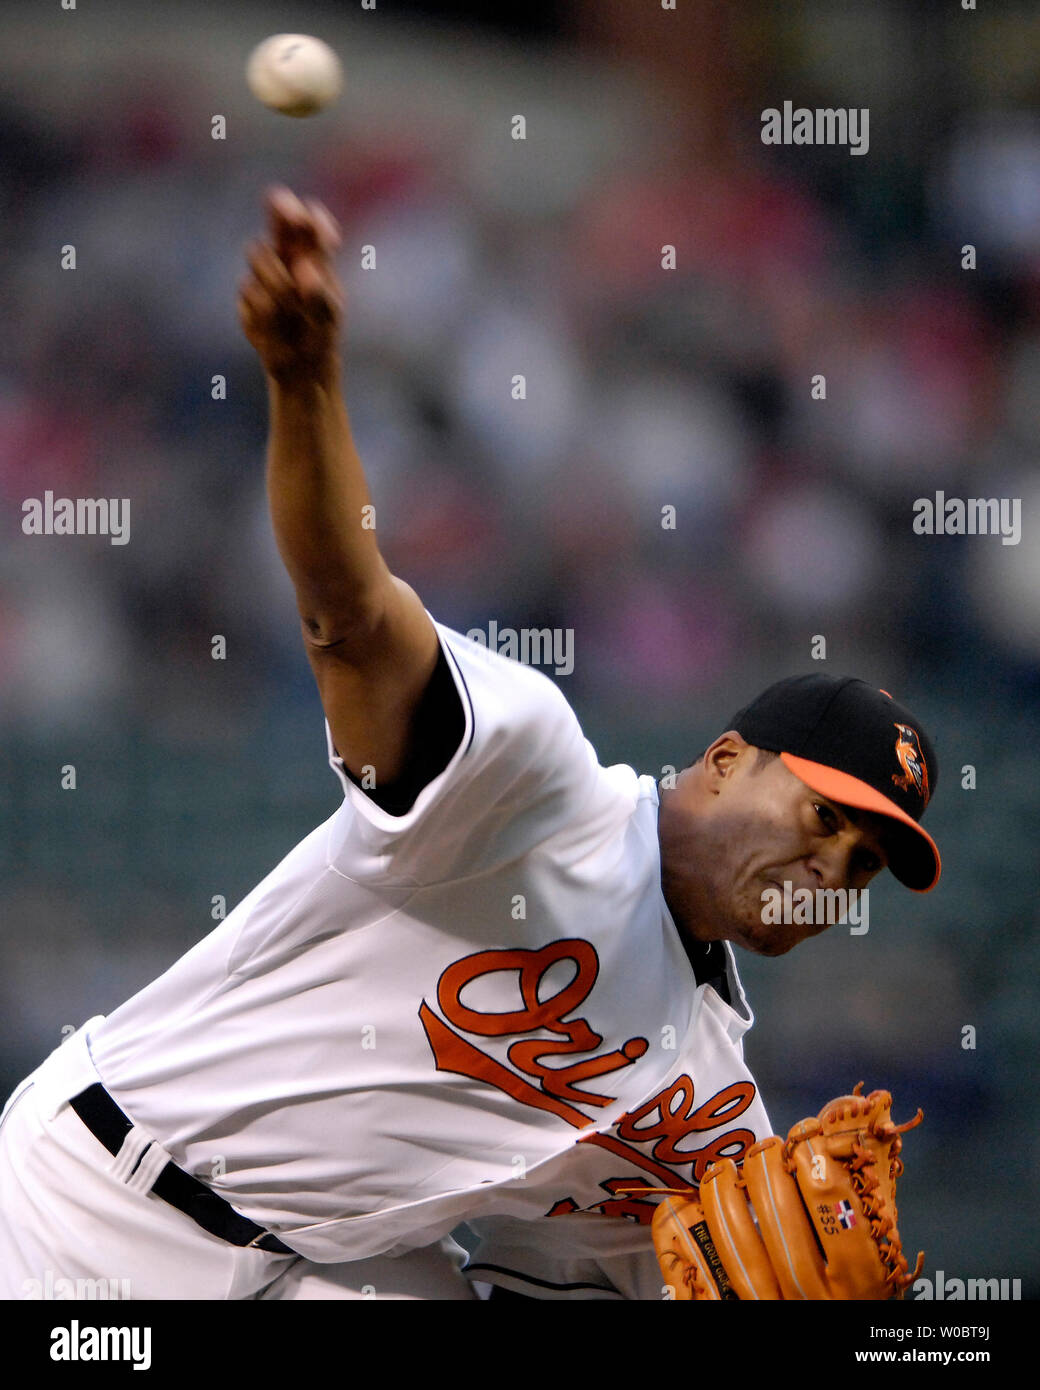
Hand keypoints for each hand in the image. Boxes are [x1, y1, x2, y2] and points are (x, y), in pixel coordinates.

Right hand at [238, 186, 343, 384]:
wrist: (300, 366)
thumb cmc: (320, 334)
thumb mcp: (328, 316)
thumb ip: (320, 293)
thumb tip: (304, 269)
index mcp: (312, 256)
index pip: (310, 224)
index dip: (307, 215)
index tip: (307, 220)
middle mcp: (287, 257)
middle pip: (278, 221)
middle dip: (282, 216)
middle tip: (294, 226)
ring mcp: (264, 273)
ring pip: (258, 252)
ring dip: (276, 279)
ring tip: (291, 308)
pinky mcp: (247, 295)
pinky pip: (250, 290)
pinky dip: (265, 308)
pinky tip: (275, 326)